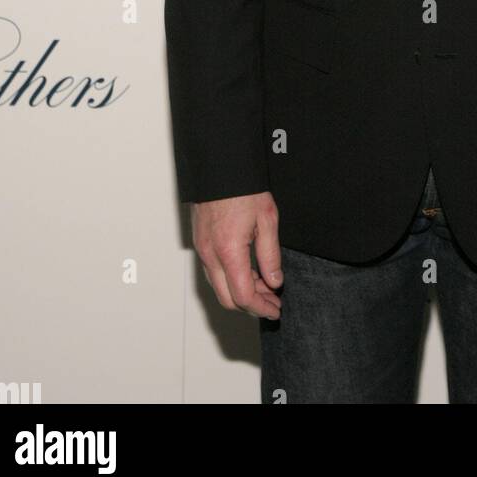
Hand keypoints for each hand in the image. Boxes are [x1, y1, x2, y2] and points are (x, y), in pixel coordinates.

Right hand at [191, 191, 282, 319]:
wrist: (220, 167)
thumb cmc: (243, 188)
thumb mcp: (267, 220)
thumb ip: (270, 255)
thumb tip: (274, 282)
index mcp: (228, 251)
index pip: (243, 296)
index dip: (261, 308)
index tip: (276, 310)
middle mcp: (210, 255)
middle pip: (227, 299)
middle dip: (252, 306)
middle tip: (273, 302)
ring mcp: (202, 250)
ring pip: (219, 287)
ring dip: (241, 292)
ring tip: (265, 286)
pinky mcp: (201, 243)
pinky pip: (214, 272)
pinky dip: (231, 280)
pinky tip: (249, 272)